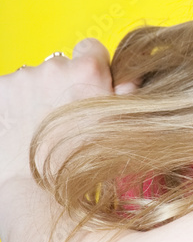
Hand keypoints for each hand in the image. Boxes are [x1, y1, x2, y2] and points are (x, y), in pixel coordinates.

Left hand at [0, 38, 135, 188]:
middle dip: (60, 86)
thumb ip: (128, 94)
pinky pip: (9, 90)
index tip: (86, 89)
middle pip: (60, 66)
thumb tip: (131, 76)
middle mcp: (55, 66)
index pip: (91, 47)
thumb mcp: (120, 129)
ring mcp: (23, 76)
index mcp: (89, 71)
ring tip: (37, 129)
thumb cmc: (81, 166)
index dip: (90, 69)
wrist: (34, 193)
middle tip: (61, 120)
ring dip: (35, 96)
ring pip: (32, 79)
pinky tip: (18, 129)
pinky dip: (12, 105)